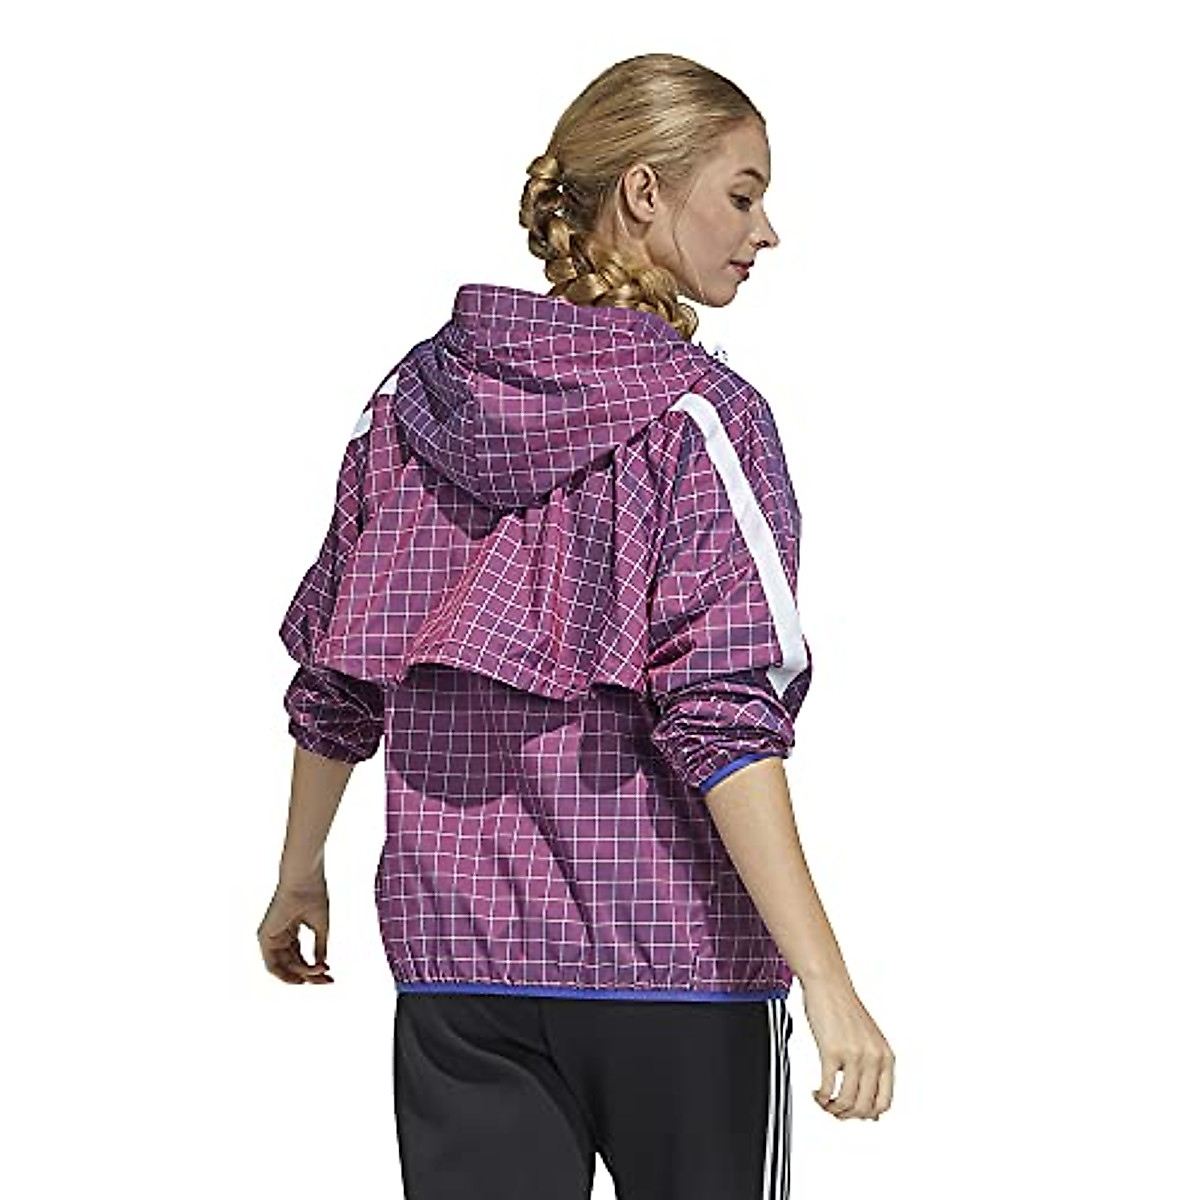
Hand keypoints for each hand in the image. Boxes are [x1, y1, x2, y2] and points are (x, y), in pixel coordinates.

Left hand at [257, 870, 334, 984]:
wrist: (304, 881)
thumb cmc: (314, 896)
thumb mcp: (320, 927)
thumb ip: (319, 948)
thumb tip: (322, 966)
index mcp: (290, 931)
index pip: (300, 957)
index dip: (314, 968)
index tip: (331, 975)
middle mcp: (278, 936)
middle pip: (292, 964)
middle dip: (310, 975)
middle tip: (328, 981)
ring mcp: (270, 938)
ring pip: (284, 967)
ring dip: (302, 973)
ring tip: (321, 974)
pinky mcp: (264, 938)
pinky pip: (272, 965)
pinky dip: (288, 971)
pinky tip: (304, 975)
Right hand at [800, 978, 893, 1119]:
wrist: (828, 984)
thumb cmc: (845, 1009)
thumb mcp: (870, 1041)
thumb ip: (874, 1071)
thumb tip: (874, 1110)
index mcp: (886, 1056)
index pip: (884, 1102)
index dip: (867, 1114)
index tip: (854, 1113)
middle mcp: (873, 1057)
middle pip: (864, 1107)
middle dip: (847, 1115)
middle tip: (834, 1110)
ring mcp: (854, 1055)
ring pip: (847, 1102)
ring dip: (832, 1109)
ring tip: (823, 1102)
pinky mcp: (832, 1051)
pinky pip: (828, 1088)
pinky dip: (820, 1097)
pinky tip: (816, 1092)